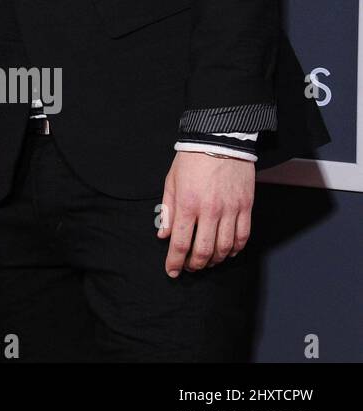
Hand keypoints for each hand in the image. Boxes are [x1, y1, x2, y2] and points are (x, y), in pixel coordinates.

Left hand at [157, 151, 254, 276]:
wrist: (219, 140)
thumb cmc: (191, 159)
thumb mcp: (171, 181)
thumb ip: (168, 210)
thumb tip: (164, 235)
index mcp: (187, 204)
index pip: (180, 242)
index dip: (175, 261)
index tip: (171, 271)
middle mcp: (210, 211)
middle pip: (204, 250)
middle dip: (195, 264)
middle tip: (189, 268)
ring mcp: (230, 210)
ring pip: (225, 248)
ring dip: (215, 260)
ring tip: (207, 262)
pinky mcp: (246, 207)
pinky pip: (243, 236)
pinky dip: (235, 249)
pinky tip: (228, 252)